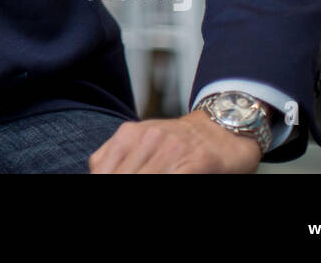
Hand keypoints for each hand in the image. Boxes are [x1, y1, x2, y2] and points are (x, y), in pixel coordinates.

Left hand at [87, 109, 262, 173]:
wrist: (223, 126)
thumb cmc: (180, 140)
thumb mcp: (140, 139)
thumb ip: (115, 154)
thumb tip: (97, 170)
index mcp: (129, 134)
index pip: (102, 169)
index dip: (104, 178)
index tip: (104, 184)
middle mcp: (148, 139)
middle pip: (123, 174)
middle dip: (122, 181)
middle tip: (122, 194)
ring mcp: (173, 150)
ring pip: (145, 176)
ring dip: (146, 180)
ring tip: (158, 176)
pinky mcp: (197, 161)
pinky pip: (173, 177)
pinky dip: (167, 181)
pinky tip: (169, 178)